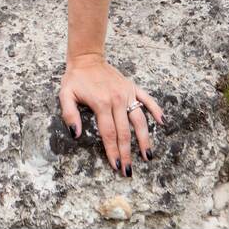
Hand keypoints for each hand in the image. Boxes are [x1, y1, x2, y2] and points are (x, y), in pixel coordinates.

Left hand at [58, 53, 163, 174]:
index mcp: (101, 103)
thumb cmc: (76, 78)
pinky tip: (162, 121)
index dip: (113, 152)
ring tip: (148, 155)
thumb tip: (76, 134)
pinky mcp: (132, 87)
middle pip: (125, 132)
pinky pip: (147, 99)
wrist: (87, 57)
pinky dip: (156, 110)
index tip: (117, 167)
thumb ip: (69, 115)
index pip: (109, 134)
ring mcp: (127, 93)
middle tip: (129, 171)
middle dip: (127, 153)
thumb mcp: (65, 94)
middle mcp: (117, 99)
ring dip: (144, 139)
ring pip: (139, 120)